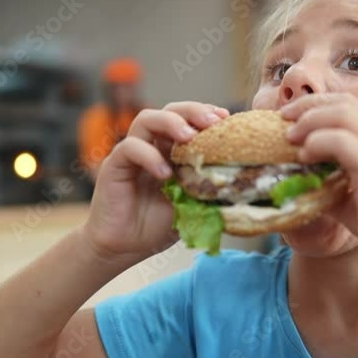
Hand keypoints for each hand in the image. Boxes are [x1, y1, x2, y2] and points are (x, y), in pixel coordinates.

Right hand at [81, 102, 228, 265]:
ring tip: (189, 137)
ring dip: (170, 123)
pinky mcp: (115, 165)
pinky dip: (149, 156)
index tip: (227, 119)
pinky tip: (165, 173)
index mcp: (173, 150)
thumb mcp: (192, 205)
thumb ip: (209, 189)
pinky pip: (130, 148)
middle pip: (170, 110)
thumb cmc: (158, 225)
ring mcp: (133, 153)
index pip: (189, 120)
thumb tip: (242, 182)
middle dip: (193, 111)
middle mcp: (153, 145)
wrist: (125, 247)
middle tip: (213, 121)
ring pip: (147, 119)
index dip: (207, 114)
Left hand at [280, 93, 357, 266]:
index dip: (316, 104)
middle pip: (342, 101)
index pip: (347, 104)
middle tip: (283, 118)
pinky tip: (304, 157)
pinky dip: (318, 142)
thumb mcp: (345, 199)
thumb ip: (325, 184)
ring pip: (343, 113)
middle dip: (308, 104)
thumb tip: (296, 185)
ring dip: (310, 120)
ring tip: (291, 137)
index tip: (290, 117)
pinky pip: (342, 140)